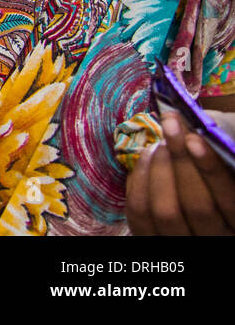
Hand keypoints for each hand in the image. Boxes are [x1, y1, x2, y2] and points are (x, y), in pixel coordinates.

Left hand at [125, 112, 234, 233]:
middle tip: (170, 128)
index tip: (193, 139)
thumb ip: (219, 146)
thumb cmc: (215, 167)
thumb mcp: (227, 161)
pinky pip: (139, 214)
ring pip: (166, 212)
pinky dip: (138, 181)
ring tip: (159, 144)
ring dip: (158, 170)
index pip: (230, 200)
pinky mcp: (152, 237)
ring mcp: (182, 240)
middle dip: (180, 162)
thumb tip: (195, 123)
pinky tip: (146, 158)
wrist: (191, 189)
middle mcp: (215, 236)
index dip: (210, 169)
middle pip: (198, 207)